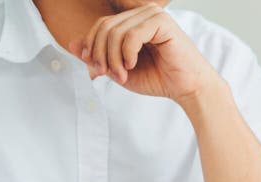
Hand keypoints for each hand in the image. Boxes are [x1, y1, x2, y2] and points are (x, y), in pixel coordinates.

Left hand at [68, 4, 219, 104]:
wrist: (189, 89)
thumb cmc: (160, 79)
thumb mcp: (121, 69)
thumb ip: (98, 56)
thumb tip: (71, 44)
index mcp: (134, 21)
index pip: (101, 26)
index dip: (91, 47)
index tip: (95, 71)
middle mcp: (143, 13)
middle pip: (105, 27)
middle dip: (99, 53)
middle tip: (104, 74)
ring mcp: (153, 15)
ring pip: (115, 31)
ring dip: (112, 57)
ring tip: (121, 75)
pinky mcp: (162, 22)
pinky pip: (131, 35)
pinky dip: (127, 53)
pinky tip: (132, 65)